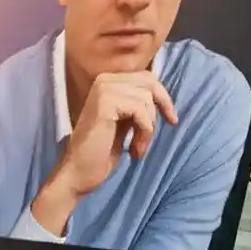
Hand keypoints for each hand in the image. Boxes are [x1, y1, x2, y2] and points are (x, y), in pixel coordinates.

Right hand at [31, 71, 177, 235]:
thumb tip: (162, 97)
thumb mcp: (125, 121)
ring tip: (138, 147)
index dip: (163, 98)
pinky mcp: (106, 103)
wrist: (79, 171)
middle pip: (150, 83)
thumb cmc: (102, 151)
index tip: (171, 119)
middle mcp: (104, 80)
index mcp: (108, 82)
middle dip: (161, 108)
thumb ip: (137, 104)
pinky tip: (134, 149)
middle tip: (157, 132)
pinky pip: (140, 111)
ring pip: (147, 99)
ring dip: (149, 128)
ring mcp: (104, 89)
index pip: (147, 78)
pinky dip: (144, 132)